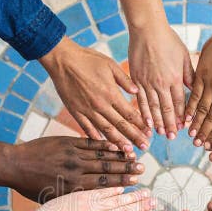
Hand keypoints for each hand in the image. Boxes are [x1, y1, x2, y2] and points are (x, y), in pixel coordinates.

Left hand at [7, 137, 143, 200]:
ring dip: (119, 156)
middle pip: (107, 170)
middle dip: (126, 169)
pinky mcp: (67, 142)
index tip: (136, 182)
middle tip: (142, 169)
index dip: (122, 183)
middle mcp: (76, 171)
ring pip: (101, 155)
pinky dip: (104, 144)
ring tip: (134, 155)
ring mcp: (72, 155)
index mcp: (74, 187)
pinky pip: (89, 142)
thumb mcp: (54, 198)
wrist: (14, 166)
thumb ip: (75, 198)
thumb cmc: (32, 187)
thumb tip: (92, 204)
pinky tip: (115, 144)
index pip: (104, 186)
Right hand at [41, 37, 149, 151]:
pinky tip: (103, 144)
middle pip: (120, 126)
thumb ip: (125, 80)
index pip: (130, 114)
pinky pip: (87, 128)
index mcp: (111, 94)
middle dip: (134, 138)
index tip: (149, 133)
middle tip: (144, 148)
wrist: (62, 60)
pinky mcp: (75, 112)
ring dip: (118, 142)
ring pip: (105, 130)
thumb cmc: (87, 59)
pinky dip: (95, 137)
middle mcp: (100, 105)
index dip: (140, 125)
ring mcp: (87, 110)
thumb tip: (137, 92)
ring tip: (127, 151)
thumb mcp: (110, 65)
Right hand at [128, 23, 192, 139]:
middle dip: (170, 124)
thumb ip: (189, 75)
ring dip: (157, 122)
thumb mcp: (184, 56)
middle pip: (166, 108)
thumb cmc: (168, 40)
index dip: (182, 116)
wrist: (147, 29)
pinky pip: (139, 99)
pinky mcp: (135, 79)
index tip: (184, 127)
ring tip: (159, 133)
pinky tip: (145, 121)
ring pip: (152, 107)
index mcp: (174, 78)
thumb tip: (195, 90)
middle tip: (172, 137)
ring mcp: (146, 82)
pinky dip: (142, 112)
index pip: (180, 103)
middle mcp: (160, 83)